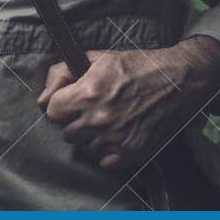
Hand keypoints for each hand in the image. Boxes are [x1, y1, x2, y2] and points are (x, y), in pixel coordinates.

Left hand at [35, 37, 219, 170]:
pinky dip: (107, 151)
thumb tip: (41, 100)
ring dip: (90, 136)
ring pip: (84, 147)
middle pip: (67, 132)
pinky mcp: (131, 152)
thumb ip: (61, 74)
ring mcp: (115, 138)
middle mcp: (99, 119)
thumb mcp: (96, 58)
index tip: (73, 100)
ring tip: (107, 120)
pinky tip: (116, 134)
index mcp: (87, 94)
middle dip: (75, 120)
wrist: (178, 80)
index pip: (52, 112)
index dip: (61, 105)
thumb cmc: (136, 66)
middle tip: (92, 109)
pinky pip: (104, 161)